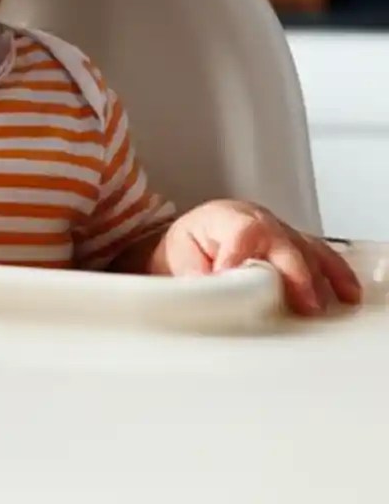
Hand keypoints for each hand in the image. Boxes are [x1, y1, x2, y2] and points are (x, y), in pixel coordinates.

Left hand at [151, 199, 361, 315]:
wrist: (199, 240)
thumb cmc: (191, 245)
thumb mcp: (179, 255)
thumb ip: (191, 271)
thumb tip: (202, 287)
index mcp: (227, 218)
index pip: (242, 232)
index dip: (241, 255)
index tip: (235, 279)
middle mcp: (260, 222)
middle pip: (283, 243)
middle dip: (293, 273)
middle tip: (300, 303)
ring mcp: (282, 234)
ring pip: (308, 249)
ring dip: (320, 278)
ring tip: (321, 306)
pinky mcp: (296, 248)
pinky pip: (322, 258)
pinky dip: (336, 277)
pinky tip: (346, 295)